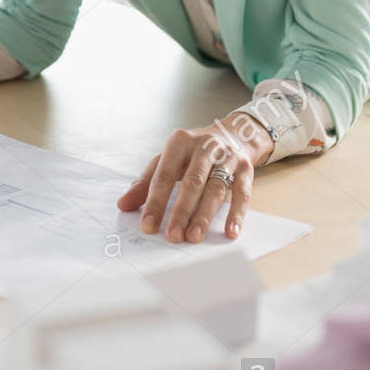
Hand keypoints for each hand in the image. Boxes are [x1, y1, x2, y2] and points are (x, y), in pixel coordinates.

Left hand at [116, 114, 274, 244]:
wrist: (234, 133)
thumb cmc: (193, 152)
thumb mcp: (168, 159)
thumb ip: (146, 182)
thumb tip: (123, 205)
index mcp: (179, 142)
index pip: (164, 174)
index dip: (155, 201)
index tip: (148, 225)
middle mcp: (204, 146)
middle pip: (192, 182)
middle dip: (181, 211)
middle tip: (173, 236)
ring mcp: (227, 156)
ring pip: (215, 188)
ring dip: (204, 215)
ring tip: (194, 236)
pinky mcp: (246, 167)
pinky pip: (243, 192)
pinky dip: (237, 213)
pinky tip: (230, 232)